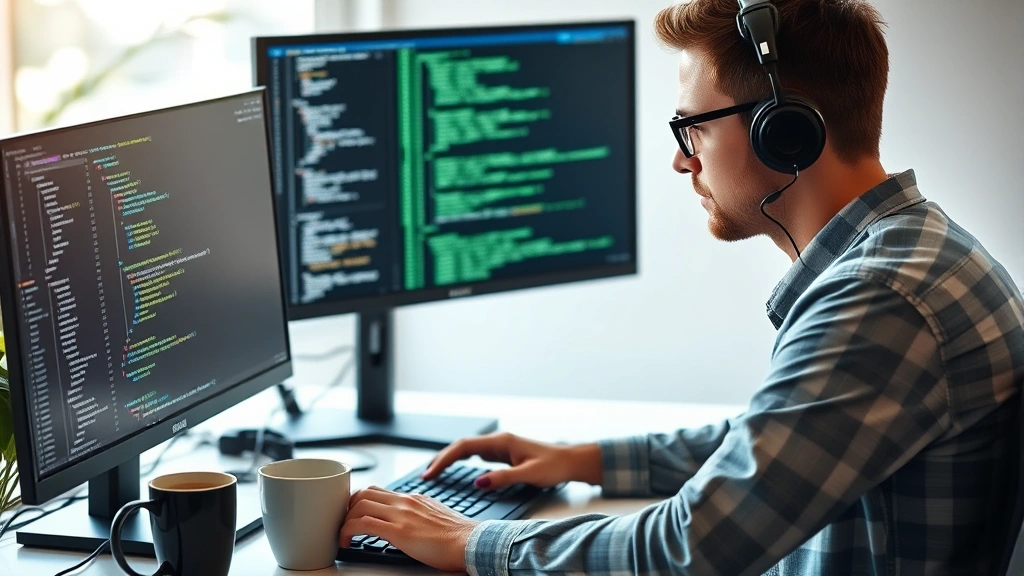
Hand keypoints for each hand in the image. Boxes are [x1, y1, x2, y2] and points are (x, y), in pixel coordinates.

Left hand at [339, 486, 476, 571]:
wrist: (471, 541)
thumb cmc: (459, 535)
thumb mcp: (437, 516)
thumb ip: (422, 514)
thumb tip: (414, 522)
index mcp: (414, 498)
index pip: (379, 491)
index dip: (360, 500)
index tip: (354, 513)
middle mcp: (405, 501)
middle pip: (364, 493)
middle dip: (349, 507)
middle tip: (345, 523)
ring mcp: (401, 514)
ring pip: (359, 505)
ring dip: (345, 519)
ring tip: (344, 534)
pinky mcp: (399, 531)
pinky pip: (363, 524)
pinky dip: (348, 531)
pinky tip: (347, 542)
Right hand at [422, 432, 602, 488]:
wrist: (571, 461)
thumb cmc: (554, 465)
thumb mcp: (529, 475)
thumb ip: (503, 478)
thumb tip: (478, 482)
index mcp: (501, 442)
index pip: (464, 447)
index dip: (445, 459)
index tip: (430, 473)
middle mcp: (497, 441)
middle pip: (461, 447)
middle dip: (441, 459)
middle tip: (425, 476)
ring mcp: (499, 447)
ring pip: (466, 450)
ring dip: (449, 460)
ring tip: (432, 474)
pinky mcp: (503, 455)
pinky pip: (475, 456)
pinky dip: (460, 462)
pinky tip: (454, 471)